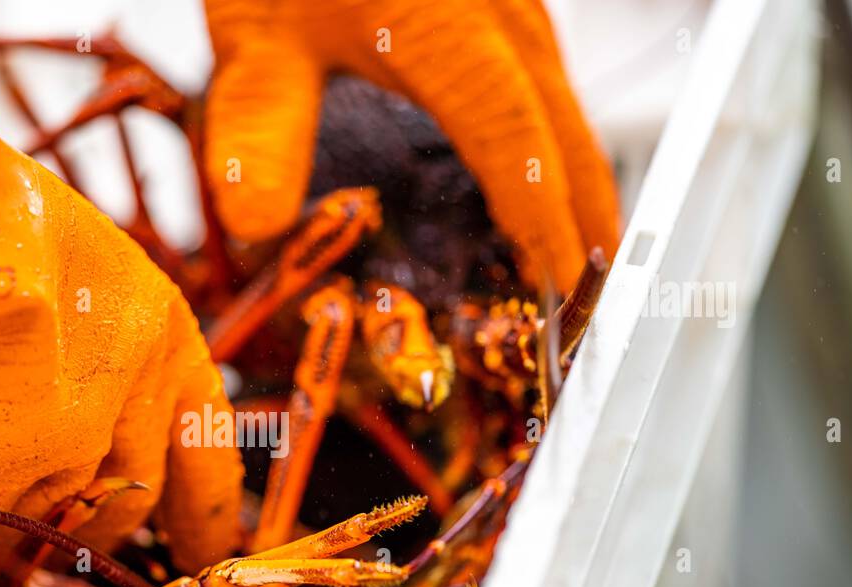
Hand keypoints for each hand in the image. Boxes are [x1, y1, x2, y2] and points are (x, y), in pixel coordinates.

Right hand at [0, 0, 242, 570]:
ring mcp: (75, 432)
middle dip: (85, 528)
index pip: (205, 436)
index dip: (206, 504)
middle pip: (128, 492)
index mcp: (160, 327)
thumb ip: (70, 334)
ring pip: (47, 515)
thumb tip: (38, 392)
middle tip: (44, 550)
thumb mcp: (55, 258)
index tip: (209, 553)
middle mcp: (135, 385)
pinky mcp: (5, 466)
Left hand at [202, 0, 618, 291]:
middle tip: (593, 293)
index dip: (542, 221)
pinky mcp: (499, 0)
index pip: (515, 143)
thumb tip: (262, 230)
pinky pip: (542, 80)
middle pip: (565, 128)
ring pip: (562, 103)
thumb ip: (261, 132)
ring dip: (577, 178)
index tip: (556, 285)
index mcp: (450, 28)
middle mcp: (500, 13)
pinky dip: (551, 140)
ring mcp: (509, 1)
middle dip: (587, 215)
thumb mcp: (258, 39)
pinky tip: (535, 172)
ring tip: (581, 249)